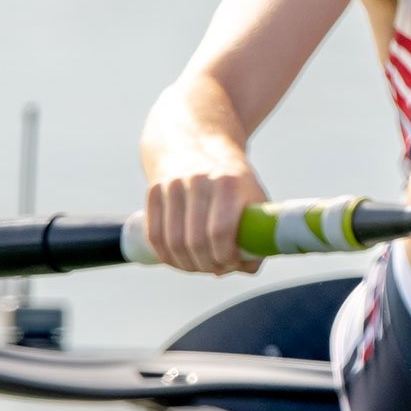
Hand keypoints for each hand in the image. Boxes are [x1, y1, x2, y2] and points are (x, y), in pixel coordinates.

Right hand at [144, 166, 266, 274]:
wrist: (197, 142)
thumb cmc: (233, 180)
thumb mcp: (254, 196)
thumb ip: (256, 233)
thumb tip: (248, 268)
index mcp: (228, 182)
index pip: (221, 231)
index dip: (226, 256)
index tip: (233, 264)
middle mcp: (198, 181)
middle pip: (195, 241)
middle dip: (207, 265)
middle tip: (217, 269)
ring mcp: (172, 185)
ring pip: (172, 243)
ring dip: (186, 265)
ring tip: (200, 266)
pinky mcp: (153, 191)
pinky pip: (154, 236)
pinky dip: (166, 257)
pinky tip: (180, 261)